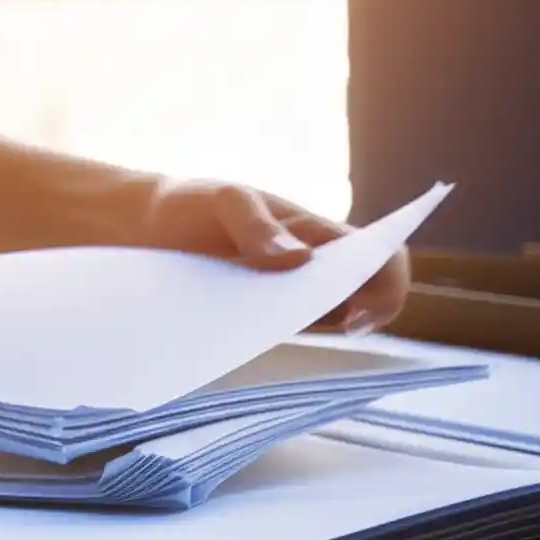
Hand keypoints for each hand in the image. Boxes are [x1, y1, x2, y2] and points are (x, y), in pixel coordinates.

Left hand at [143, 179, 409, 333]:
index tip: (356, 313)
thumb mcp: (224, 202)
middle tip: (291, 318)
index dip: (390, 284)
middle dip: (345, 317)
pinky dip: (271, 338)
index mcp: (319, 232)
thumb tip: (302, 262)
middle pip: (361, 298)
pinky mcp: (260, 315)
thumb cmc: (194, 204)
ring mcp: (289, 294)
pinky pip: (282, 333)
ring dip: (301, 328)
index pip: (384, 255)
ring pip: (321, 321)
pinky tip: (238, 332)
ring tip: (253, 317)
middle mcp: (314, 266)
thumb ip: (257, 228)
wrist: (148, 223)